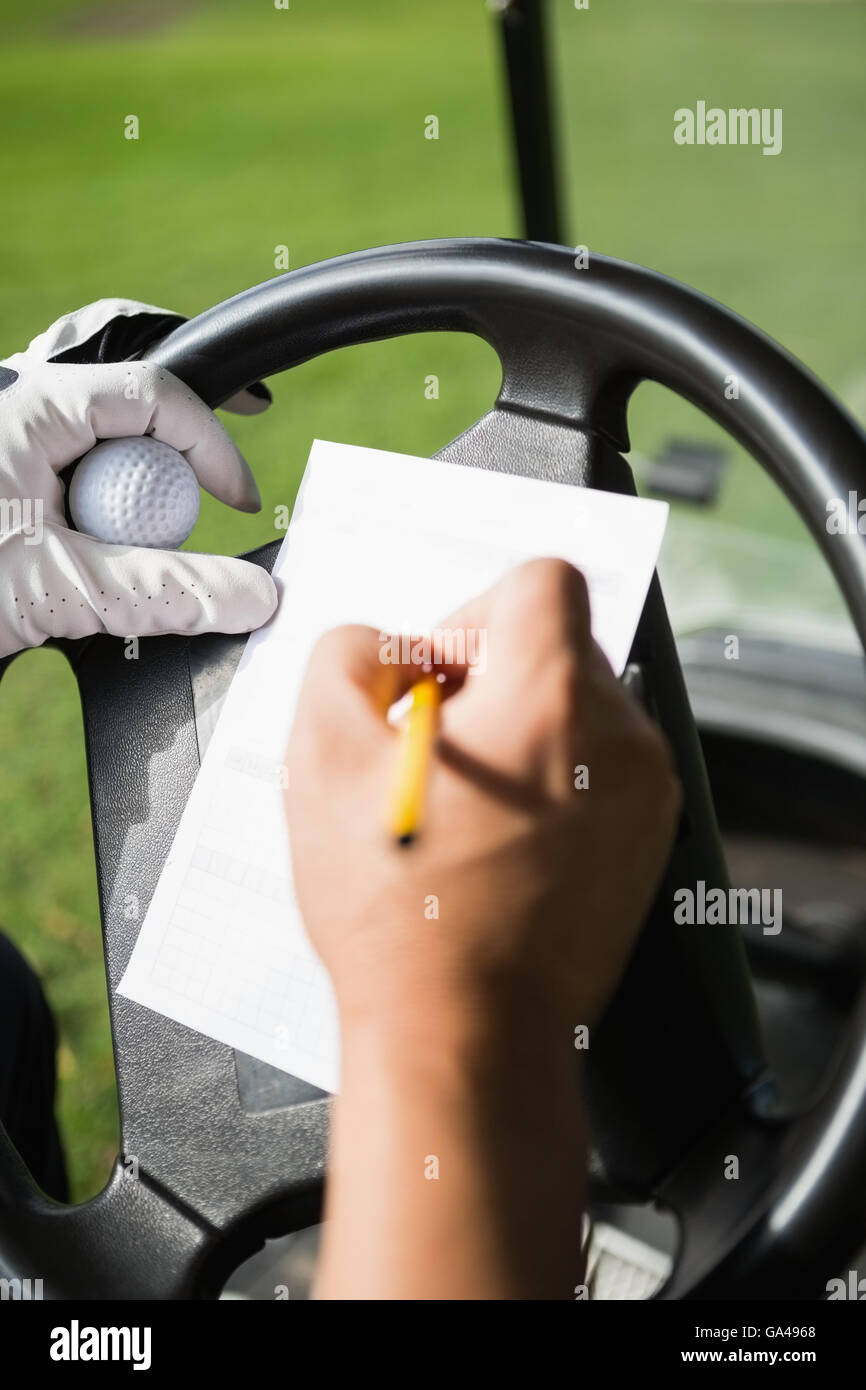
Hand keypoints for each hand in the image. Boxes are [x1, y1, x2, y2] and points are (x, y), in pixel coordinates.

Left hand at [0, 306, 276, 658]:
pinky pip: (65, 448)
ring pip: (91, 410)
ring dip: (131, 457)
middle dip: (178, 419)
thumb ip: (163, 591)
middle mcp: (14, 399)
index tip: (237, 503)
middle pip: (122, 374)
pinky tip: (99, 535)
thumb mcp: (57, 588)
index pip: (153, 394)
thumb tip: (250, 597)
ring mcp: (5, 431)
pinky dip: (95, 489)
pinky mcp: (3, 470)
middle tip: (224, 453)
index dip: (210, 446)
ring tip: (155, 505)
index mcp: (29, 402)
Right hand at [285, 557, 680, 1298]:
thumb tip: (377, 649)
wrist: (464, 1037)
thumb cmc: (398, 912)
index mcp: (553, 696)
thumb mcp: (321, 758)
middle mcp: (620, 737)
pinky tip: (491, 843)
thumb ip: (341, 659)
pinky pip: (597, 775)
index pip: (540, 580)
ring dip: (514, 734)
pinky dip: (547, 785)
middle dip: (484, 679)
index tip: (434, 678)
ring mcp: (644, 797)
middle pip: (557, 648)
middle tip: (425, 748)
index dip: (469, 609)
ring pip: (577, 713)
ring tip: (455, 807)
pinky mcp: (645, 848)